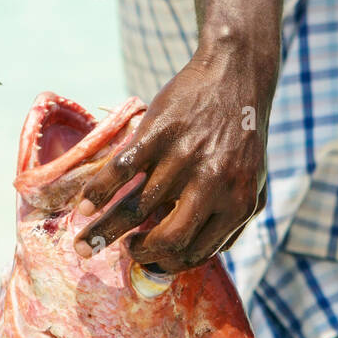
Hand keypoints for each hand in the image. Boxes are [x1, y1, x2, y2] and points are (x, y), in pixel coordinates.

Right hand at [74, 40, 272, 271]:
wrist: (237, 73)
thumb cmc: (244, 136)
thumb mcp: (254, 183)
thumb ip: (235, 222)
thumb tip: (203, 257)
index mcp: (235, 203)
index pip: (194, 251)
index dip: (166, 263)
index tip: (148, 260)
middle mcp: (211, 184)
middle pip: (166, 239)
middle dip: (140, 254)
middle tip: (126, 252)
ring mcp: (182, 158)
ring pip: (135, 208)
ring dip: (102, 232)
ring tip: (82, 246)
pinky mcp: (158, 132)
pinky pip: (121, 171)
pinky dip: (98, 192)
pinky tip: (84, 206)